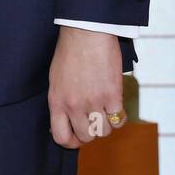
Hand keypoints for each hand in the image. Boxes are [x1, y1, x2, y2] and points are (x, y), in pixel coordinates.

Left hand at [47, 26, 125, 147]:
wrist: (86, 33)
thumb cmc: (69, 53)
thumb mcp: (56, 80)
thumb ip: (60, 101)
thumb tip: (66, 120)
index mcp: (56, 101)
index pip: (61, 137)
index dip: (71, 141)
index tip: (76, 135)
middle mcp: (74, 105)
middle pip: (86, 137)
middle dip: (90, 131)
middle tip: (93, 118)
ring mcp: (93, 102)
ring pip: (104, 131)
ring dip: (105, 123)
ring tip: (103, 108)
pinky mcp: (112, 96)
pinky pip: (119, 120)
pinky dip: (119, 116)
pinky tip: (114, 104)